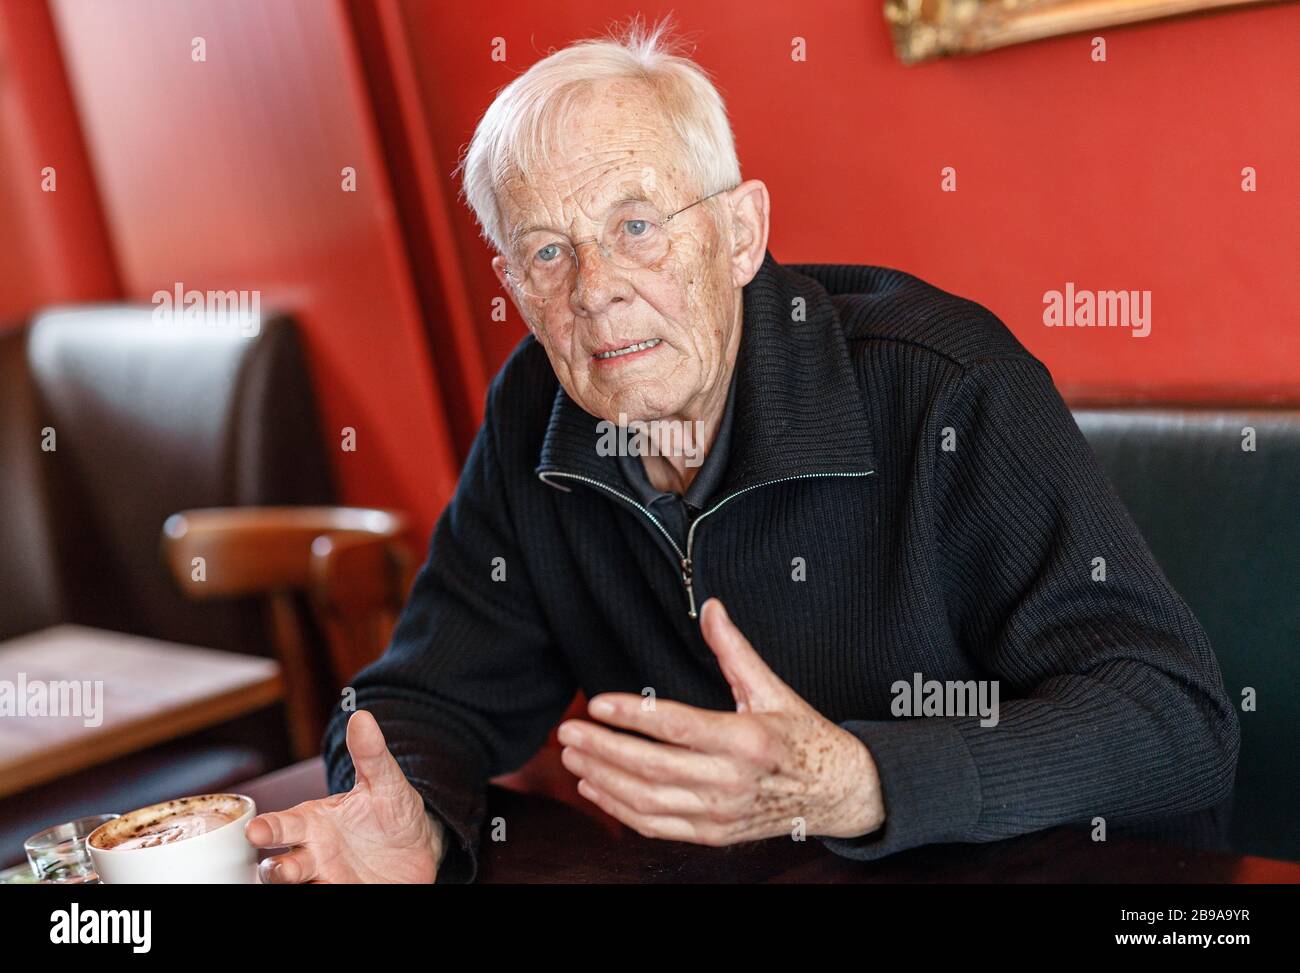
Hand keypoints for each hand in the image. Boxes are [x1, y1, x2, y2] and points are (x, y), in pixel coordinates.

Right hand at [245, 710, 444, 882]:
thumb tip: (361, 716)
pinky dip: (321, 895)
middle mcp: (313, 853)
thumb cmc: (392, 811)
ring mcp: (327, 878)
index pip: (282, 825)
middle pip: (283, 866)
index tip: (256, 831)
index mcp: (314, 822)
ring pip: (298, 888)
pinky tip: (328, 889)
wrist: (420, 844)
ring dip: (291, 886)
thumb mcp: (386, 782)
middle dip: (274, 869)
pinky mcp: (344, 894)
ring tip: (291, 880)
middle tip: (273, 869)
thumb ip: (370, 753)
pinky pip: (324, 898)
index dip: (267, 829)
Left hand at [558, 598, 884, 844]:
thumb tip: (711, 608)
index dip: (633, 714)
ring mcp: (720, 813)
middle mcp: (730, 781)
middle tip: (568, 730)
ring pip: (647, 801)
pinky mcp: (712, 834)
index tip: (598, 702)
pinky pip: (656, 826)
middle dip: (603, 748)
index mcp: (746, 740)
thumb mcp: (773, 689)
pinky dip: (619, 809)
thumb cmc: (803, 737)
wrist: (836, 792)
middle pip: (652, 767)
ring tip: (573, 755)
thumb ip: (734, 650)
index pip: (677, 726)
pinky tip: (595, 788)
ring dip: (603, 778)